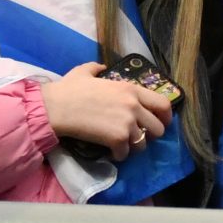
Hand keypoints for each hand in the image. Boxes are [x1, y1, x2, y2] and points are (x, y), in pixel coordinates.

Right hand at [39, 62, 173, 161]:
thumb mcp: (85, 71)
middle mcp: (134, 106)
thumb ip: (97, 68)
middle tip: (138, 137)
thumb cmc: (69, 89)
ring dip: (134, 147)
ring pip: (143, 144)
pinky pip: (125, 153)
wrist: (56, 107)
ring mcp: (127, 123)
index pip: (163, 104)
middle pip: (158, 128)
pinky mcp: (117, 139)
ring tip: (122, 145)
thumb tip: (102, 67)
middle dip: (150, 135)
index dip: (166, 117)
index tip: (162, 123)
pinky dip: (118, 155)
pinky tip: (110, 152)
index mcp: (131, 88)